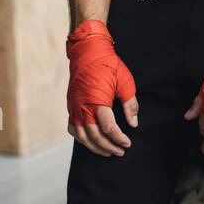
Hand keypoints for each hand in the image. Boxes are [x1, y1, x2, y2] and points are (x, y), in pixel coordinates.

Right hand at [66, 20, 138, 156]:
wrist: (87, 51)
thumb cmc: (108, 64)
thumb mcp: (125, 82)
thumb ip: (130, 104)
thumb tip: (133, 123)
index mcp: (98, 101)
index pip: (108, 128)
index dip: (119, 138)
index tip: (128, 143)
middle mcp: (83, 107)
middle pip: (95, 136)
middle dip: (108, 147)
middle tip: (120, 151)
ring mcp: (74, 107)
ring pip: (82, 136)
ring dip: (95, 147)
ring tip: (107, 151)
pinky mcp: (70, 106)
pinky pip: (73, 128)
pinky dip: (81, 138)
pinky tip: (91, 141)